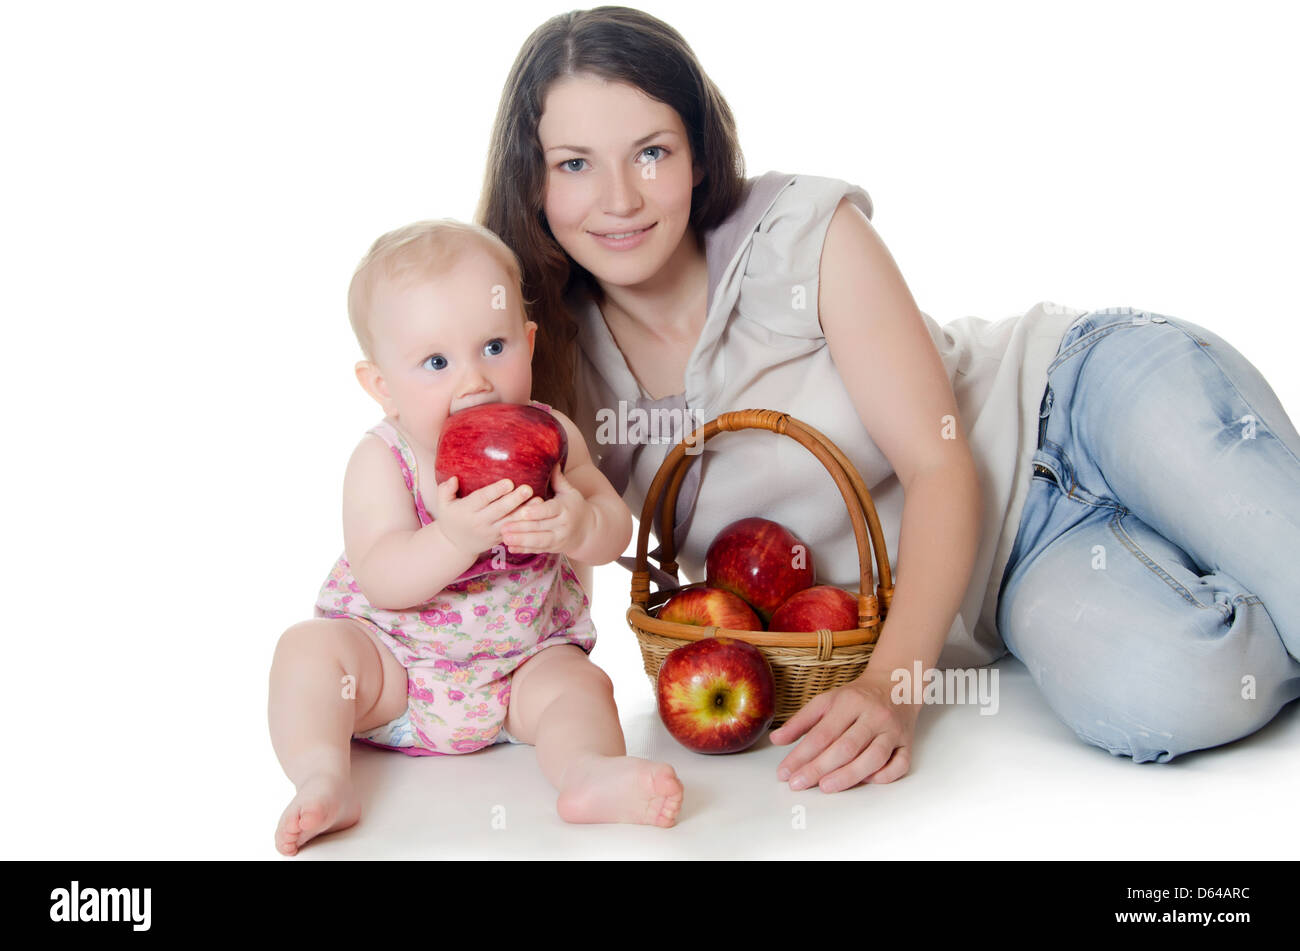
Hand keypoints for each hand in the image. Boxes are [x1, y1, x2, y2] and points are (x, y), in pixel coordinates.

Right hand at [430, 475, 534, 560]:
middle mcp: (479, 523)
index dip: (495, 491)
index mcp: (466, 511)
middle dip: (514, 500)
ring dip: (525, 512)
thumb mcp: (443, 505)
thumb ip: (445, 490)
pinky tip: (539, 513)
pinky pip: (515, 530)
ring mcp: (490, 533)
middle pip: (499, 510)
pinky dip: (526, 522)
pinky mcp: (500, 539)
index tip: (509, 482)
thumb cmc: (451, 518)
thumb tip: (453, 478)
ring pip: (510, 521)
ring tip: (539, 501)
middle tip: (528, 489)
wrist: (456, 546)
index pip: (482, 500)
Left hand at [498, 464, 590, 555]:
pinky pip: (537, 550)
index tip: (522, 512)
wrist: (588, 530)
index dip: (536, 512)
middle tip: (504, 525)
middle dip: (522, 528)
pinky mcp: (553, 548)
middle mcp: (562, 525)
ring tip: (504, 536)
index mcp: (565, 509)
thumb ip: (558, 479)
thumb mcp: (570, 492)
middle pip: (541, 527)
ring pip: (538, 541)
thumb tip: (551, 459)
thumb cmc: (575, 507)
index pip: (550, 510)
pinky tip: (510, 547)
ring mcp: (558, 539)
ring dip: (520, 540)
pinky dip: (523, 549)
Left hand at [769, 670, 917, 792]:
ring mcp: (893, 730)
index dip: (801, 755)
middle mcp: (874, 715)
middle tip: (798, 784)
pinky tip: (864, 781)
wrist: (896, 684)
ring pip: (874, 758)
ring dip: (849, 776)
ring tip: (825, 787)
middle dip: (819, 768)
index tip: (785, 772)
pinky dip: (883, 776)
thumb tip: (776, 740)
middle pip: (846, 747)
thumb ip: (801, 721)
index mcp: (850, 702)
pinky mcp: (908, 743)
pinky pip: (900, 765)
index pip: (823, 733)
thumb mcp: (826, 700)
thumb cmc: (856, 697)